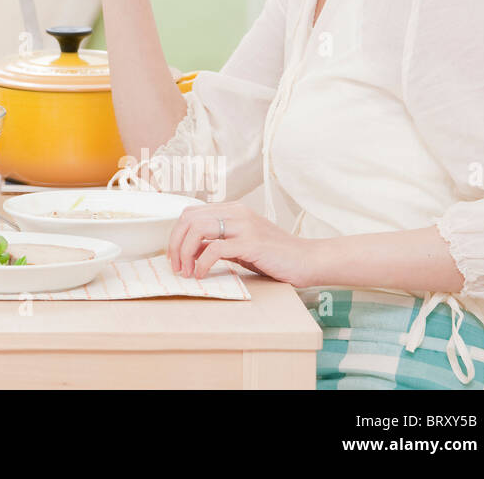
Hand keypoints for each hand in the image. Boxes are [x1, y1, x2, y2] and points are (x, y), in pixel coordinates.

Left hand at [168, 202, 317, 286]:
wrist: (309, 260)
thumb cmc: (275, 256)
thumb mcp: (240, 246)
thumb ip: (215, 243)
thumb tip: (188, 251)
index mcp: (232, 209)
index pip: (190, 213)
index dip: (176, 234)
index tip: (174, 257)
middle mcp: (236, 212)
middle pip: (188, 218)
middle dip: (175, 243)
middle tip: (176, 267)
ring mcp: (244, 226)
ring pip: (197, 229)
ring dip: (185, 252)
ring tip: (187, 272)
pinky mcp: (251, 243)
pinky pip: (215, 248)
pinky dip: (202, 263)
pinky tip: (202, 274)